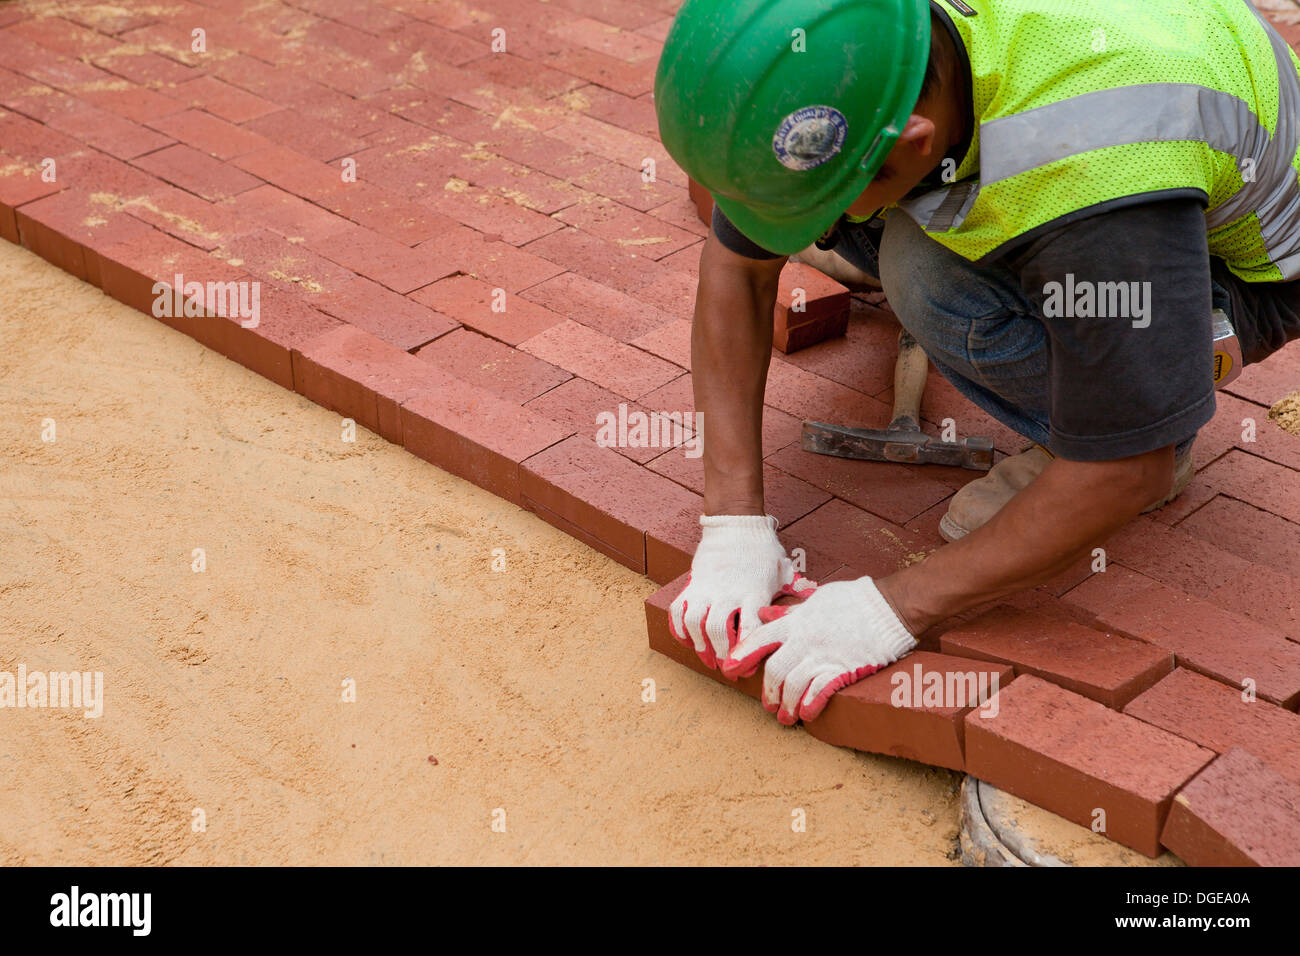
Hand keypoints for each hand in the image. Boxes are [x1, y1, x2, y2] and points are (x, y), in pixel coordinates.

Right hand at [669, 514, 813, 668]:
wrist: (736, 522)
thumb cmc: (763, 549)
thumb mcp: (783, 570)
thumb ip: (794, 591)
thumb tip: (814, 603)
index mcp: (754, 593)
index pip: (749, 630)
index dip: (747, 654)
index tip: (748, 670)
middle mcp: (728, 592)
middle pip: (717, 631)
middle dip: (720, 655)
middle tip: (726, 669)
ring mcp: (707, 587)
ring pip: (696, 623)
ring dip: (700, 645)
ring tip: (707, 658)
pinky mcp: (693, 583)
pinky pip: (678, 610)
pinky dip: (679, 628)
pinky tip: (688, 639)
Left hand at [722, 576, 916, 724]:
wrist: (890, 607)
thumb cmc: (854, 599)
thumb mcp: (816, 599)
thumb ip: (789, 611)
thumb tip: (765, 614)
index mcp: (796, 621)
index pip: (759, 639)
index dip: (742, 655)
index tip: (730, 670)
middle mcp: (804, 640)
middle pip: (774, 669)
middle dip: (767, 691)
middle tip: (766, 705)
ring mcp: (823, 655)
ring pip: (793, 684)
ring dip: (786, 704)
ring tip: (784, 717)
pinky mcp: (843, 669)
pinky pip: (819, 691)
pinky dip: (809, 704)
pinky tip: (805, 714)